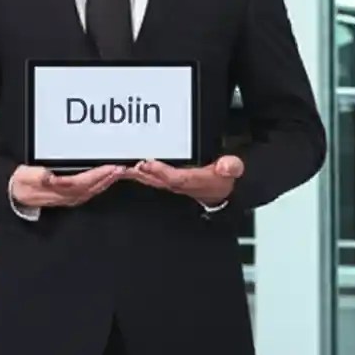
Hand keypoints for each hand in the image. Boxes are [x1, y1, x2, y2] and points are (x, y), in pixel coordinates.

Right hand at [9, 164, 125, 207]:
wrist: (16, 194)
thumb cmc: (23, 183)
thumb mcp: (26, 177)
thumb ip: (38, 177)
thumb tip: (49, 176)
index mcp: (58, 190)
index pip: (82, 182)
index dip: (97, 175)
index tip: (109, 168)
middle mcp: (67, 196)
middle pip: (92, 187)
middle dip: (108, 178)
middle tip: (121, 168)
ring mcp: (70, 198)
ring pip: (93, 190)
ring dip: (107, 181)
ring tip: (118, 172)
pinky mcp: (71, 196)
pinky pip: (90, 191)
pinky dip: (101, 184)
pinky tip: (106, 179)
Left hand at [127, 156, 243, 205]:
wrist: (219, 192)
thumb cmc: (222, 179)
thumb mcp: (233, 171)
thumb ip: (231, 167)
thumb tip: (227, 165)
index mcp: (194, 181)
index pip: (176, 178)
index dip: (162, 172)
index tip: (148, 163)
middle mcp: (179, 183)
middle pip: (158, 180)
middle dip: (142, 173)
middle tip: (127, 165)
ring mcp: (170, 183)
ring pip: (149, 179)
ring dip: (135, 173)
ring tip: (121, 166)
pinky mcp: (164, 180)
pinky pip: (148, 176)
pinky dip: (136, 172)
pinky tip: (125, 166)